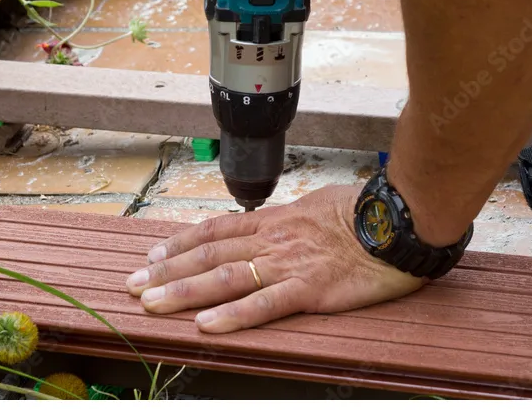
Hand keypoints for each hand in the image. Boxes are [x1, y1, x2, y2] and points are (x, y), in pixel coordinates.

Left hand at [125, 185, 424, 332]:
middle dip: (166, 270)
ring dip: (183, 291)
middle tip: (133, 284)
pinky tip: (207, 324)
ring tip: (152, 302)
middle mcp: (273, 239)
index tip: (152, 254)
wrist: (398, 219)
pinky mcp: (310, 288)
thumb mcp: (317, 206)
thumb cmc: (365, 212)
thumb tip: (274, 223)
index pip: (216, 230)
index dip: (180, 243)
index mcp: (275, 220)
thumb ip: (290, 219)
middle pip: (209, 254)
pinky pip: (264, 304)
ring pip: (225, 278)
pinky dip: (232, 315)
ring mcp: (289, 264)